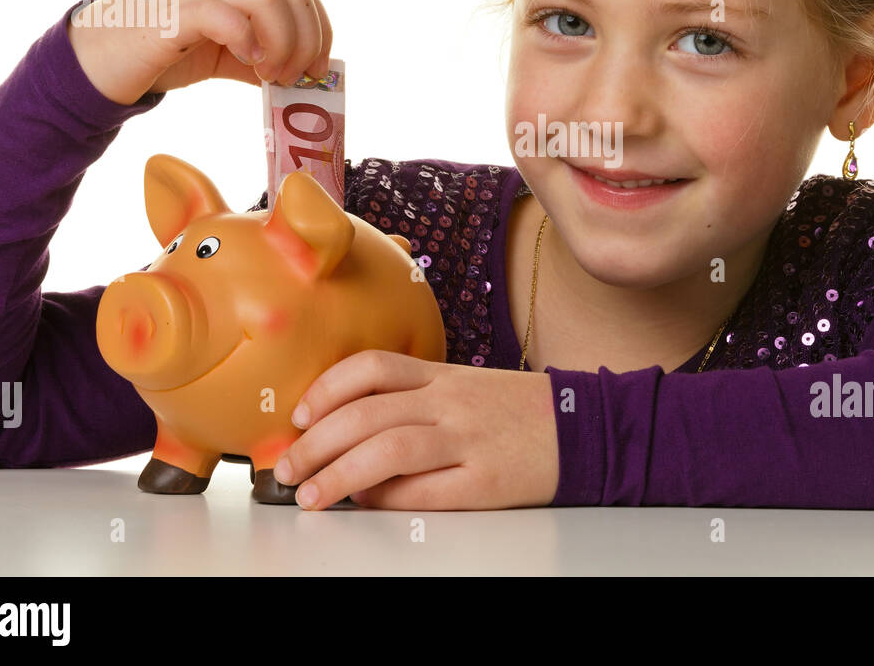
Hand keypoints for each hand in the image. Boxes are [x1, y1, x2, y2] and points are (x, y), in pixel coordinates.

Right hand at [67, 0, 332, 104]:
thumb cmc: (157, 56)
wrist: (91, 64)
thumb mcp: (220, 53)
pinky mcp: (173, 11)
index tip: (316, 69)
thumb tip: (302, 76)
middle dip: (309, 38)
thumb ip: (259, 57)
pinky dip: (248, 42)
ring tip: (269, 75)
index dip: (319, 28)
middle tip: (296, 76)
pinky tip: (246, 66)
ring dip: (284, 41)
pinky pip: (225, 14)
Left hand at [272, 350, 559, 510]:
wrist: (586, 428)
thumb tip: (350, 436)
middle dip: (315, 444)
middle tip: (288, 470)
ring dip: (338, 475)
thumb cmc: (518, 411)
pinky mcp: (486, 482)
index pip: (371, 368)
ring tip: (311, 496)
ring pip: (387, 450)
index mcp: (442, 375)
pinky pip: (424, 492)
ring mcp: (468, 440)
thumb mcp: (464, 387)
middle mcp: (450, 402)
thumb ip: (413, 401)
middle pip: (366, 413)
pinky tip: (368, 506)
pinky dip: (387, 501)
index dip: (326, 390)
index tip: (300, 416)